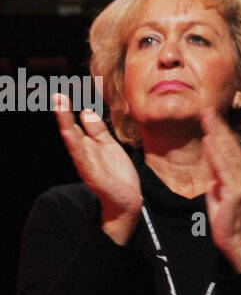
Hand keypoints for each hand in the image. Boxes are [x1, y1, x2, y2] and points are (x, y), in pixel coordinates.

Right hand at [53, 92, 141, 244]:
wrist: (127, 200)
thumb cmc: (117, 175)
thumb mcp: (109, 146)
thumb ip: (98, 131)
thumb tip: (85, 111)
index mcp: (89, 146)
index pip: (76, 125)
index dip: (69, 111)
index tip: (61, 94)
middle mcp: (85, 154)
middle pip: (71, 130)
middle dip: (64, 114)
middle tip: (57, 95)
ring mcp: (87, 164)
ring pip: (73, 141)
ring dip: (66, 124)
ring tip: (60, 108)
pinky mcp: (92, 174)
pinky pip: (82, 157)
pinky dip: (75, 144)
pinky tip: (69, 133)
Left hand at [201, 108, 240, 273]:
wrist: (236, 237)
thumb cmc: (226, 214)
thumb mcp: (219, 188)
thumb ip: (217, 171)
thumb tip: (211, 153)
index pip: (231, 146)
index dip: (220, 130)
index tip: (210, 115)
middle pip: (230, 145)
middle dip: (218, 126)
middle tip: (207, 110)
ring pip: (228, 153)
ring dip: (217, 134)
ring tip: (208, 119)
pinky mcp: (237, 190)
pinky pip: (224, 168)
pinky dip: (217, 154)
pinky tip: (210, 142)